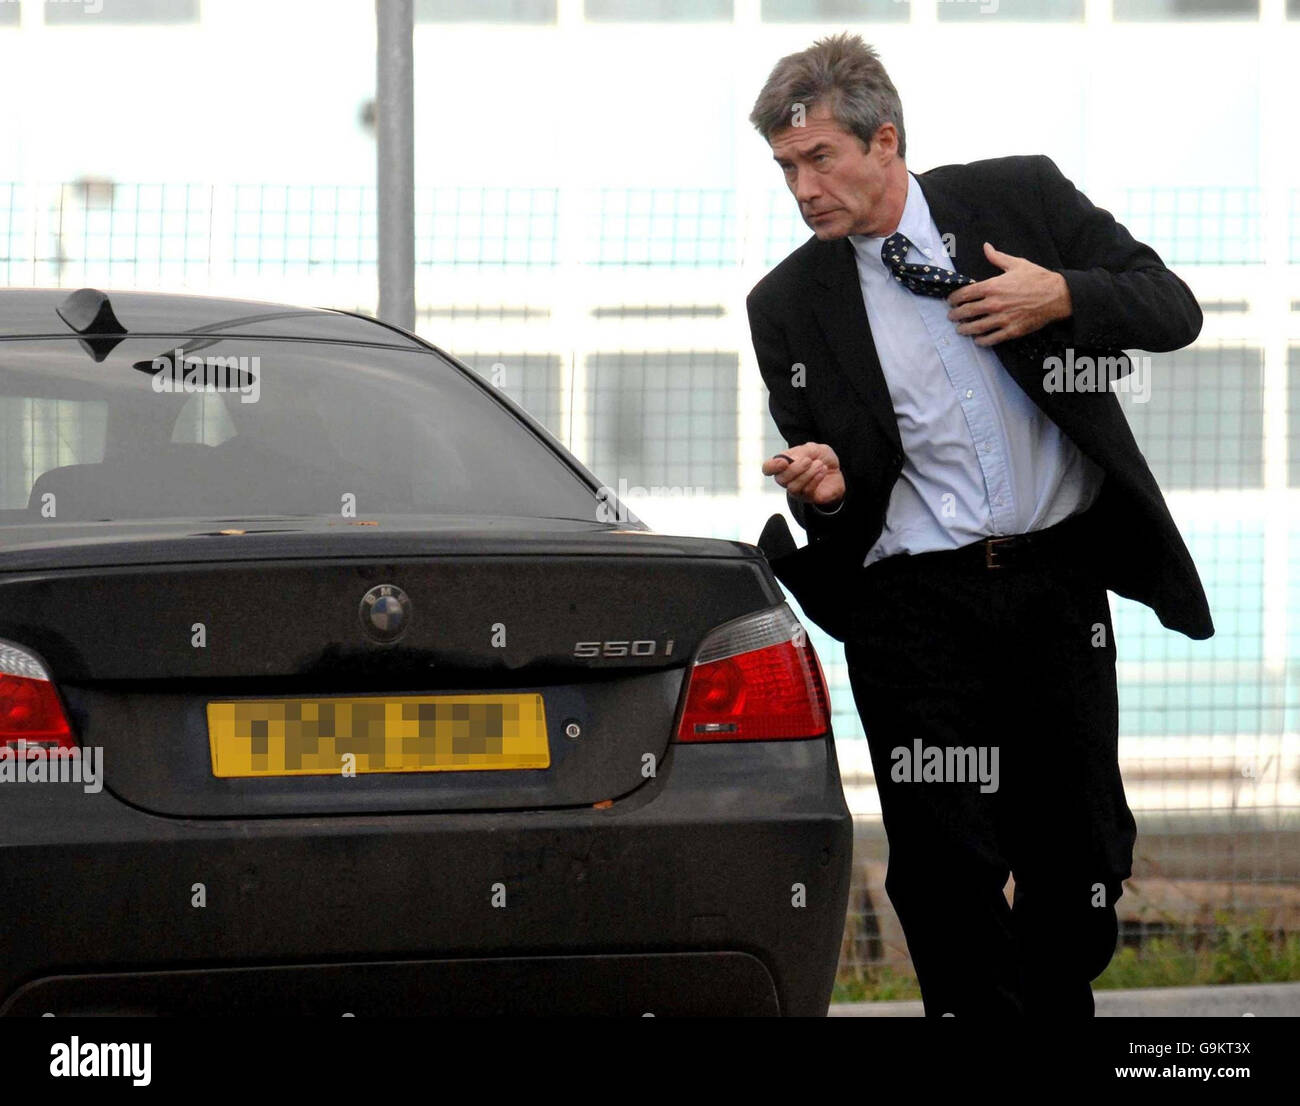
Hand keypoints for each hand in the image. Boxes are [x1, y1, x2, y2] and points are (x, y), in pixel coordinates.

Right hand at [762, 442, 844, 507]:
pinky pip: (807, 491)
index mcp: (784, 465)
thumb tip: (790, 459)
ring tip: (820, 464)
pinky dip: (815, 479)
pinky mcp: (808, 497)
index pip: (768, 468)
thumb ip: (801, 451)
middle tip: (809, 460)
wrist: (838, 471)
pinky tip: (823, 471)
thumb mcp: (813, 448)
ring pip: (793, 487)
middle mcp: (787, 479)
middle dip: (795, 469)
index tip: (784, 462)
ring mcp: (797, 490)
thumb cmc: (822, 459)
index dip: (772, 466)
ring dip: (807, 474)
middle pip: (781, 479)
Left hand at [945, 242, 1071, 346]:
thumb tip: (986, 247)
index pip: (965, 294)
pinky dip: (981, 341)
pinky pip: (991, 339)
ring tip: (960, 329)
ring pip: (975, 328)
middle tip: (952, 317)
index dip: (954, 299)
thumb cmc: (1038, 278)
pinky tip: (977, 340)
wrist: (1058, 295)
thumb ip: (997, 257)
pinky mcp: (1011, 331)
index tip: (951, 301)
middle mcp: (994, 304)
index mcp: (992, 286)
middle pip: (966, 312)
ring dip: (965, 330)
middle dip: (956, 315)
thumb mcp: (1016, 264)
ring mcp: (1002, 319)